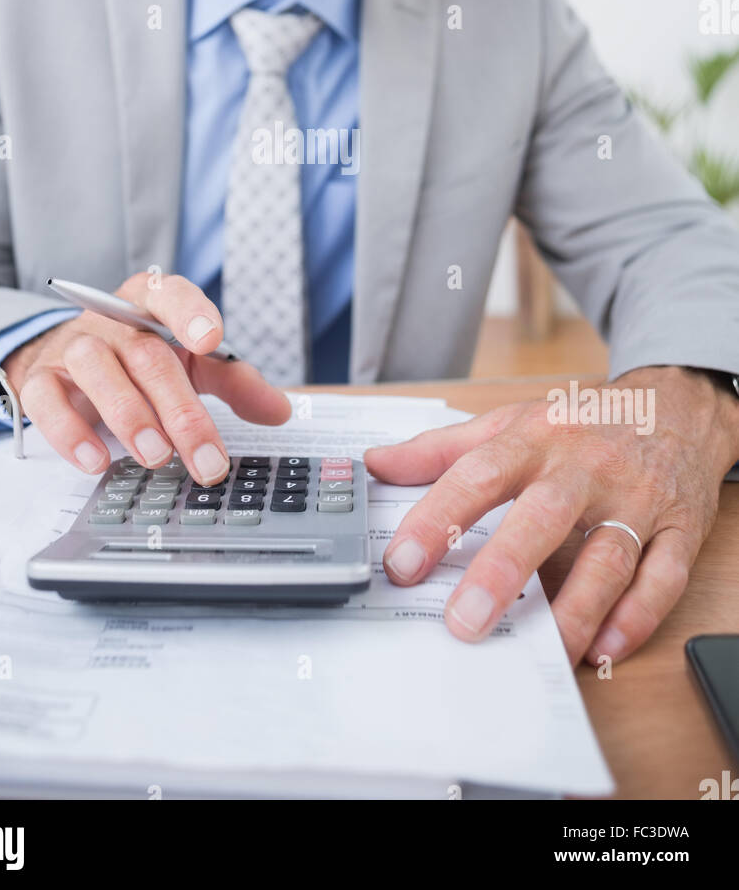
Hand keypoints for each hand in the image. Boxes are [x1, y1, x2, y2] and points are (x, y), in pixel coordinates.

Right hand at [5, 272, 289, 482]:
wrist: (67, 361)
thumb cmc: (140, 360)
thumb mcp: (190, 363)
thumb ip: (233, 381)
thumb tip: (279, 410)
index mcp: (151, 303)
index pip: (171, 294)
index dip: (191, 313)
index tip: (212, 340)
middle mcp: (111, 320)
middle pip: (146, 355)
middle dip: (180, 411)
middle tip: (206, 460)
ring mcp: (72, 347)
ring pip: (96, 371)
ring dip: (129, 417)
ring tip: (156, 457)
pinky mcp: (40, 379)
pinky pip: (47, 400)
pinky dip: (69, 432)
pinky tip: (95, 461)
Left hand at [364, 366, 738, 666]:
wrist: (676, 405)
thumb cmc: (581, 423)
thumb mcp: (511, 421)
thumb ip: (442, 449)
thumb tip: (377, 464)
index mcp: (534, 440)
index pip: (477, 476)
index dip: (436, 520)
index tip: (401, 564)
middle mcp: (583, 469)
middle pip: (542, 517)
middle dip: (502, 569)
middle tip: (464, 620)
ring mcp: (635, 499)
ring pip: (607, 557)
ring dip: (575, 608)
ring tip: (542, 651)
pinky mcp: (679, 530)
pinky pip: (662, 577)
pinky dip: (637, 616)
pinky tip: (605, 647)